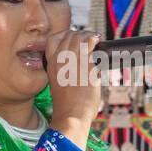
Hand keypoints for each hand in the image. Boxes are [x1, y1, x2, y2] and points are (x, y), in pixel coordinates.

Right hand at [47, 27, 103, 147]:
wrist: (71, 116)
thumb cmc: (67, 104)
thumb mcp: (58, 82)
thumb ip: (65, 69)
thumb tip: (79, 59)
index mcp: (51, 64)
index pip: (53, 39)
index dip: (65, 35)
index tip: (74, 39)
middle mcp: (60, 60)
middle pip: (69, 35)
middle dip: (80, 34)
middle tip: (89, 39)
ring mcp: (73, 62)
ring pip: (81, 37)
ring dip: (90, 36)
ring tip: (95, 40)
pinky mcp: (87, 66)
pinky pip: (93, 47)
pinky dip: (97, 44)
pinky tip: (100, 45)